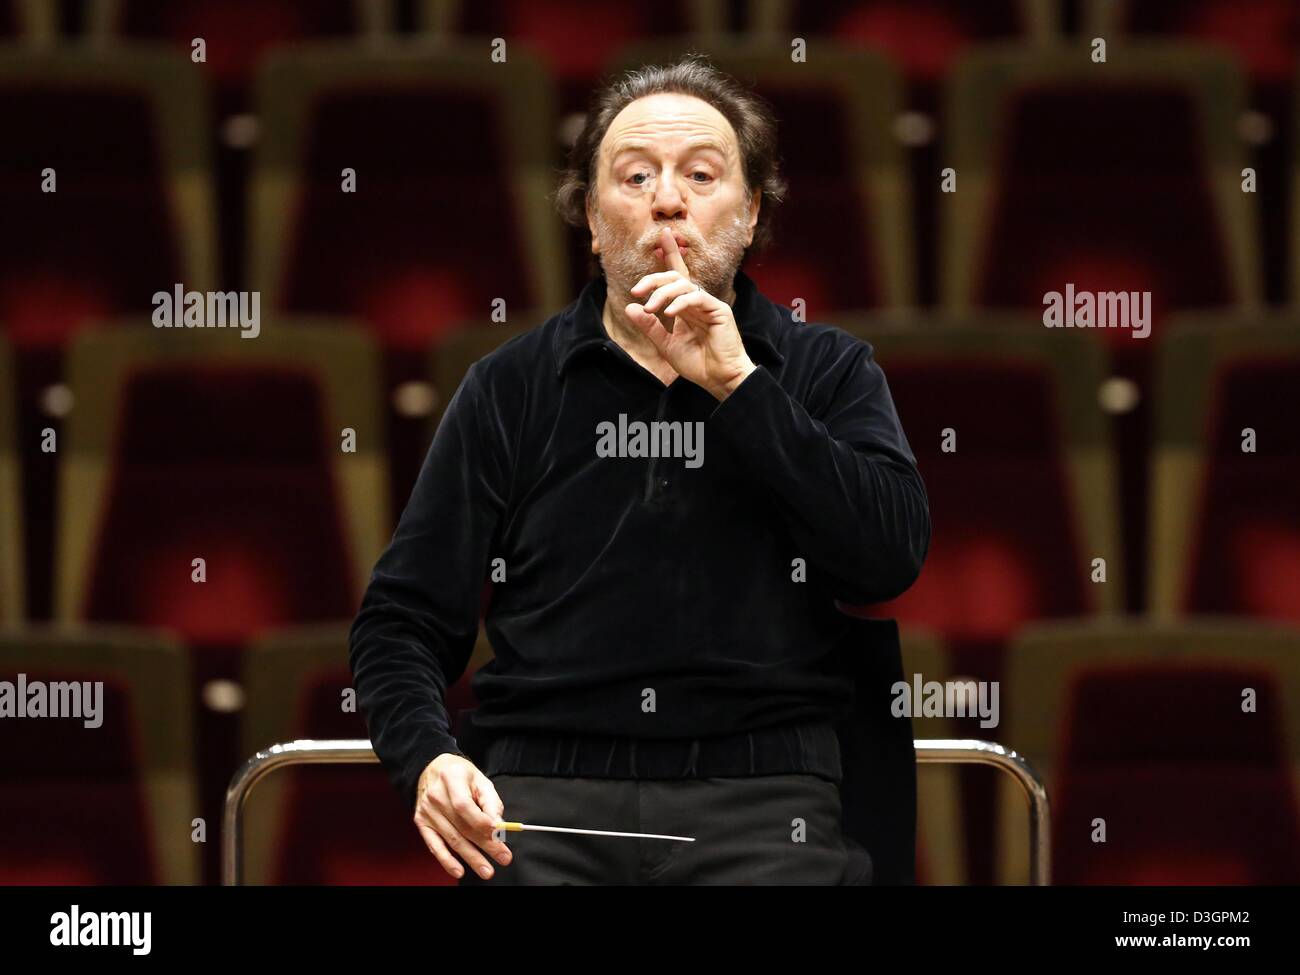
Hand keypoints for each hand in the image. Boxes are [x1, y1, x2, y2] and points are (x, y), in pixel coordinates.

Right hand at [413, 752, 511, 879]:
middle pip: (461, 826)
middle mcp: (436, 796)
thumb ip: (491, 802)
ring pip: (452, 839)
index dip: (481, 822)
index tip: (498, 834)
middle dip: (485, 845)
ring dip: (471, 857)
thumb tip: (499, 826)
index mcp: (451, 779)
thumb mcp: (480, 780)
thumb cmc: (460, 775)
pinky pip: (434, 845)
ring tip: (487, 870)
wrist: (432, 770)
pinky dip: (446, 860)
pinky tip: (458, 870)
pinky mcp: (421, 823)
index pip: (464, 806)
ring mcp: (427, 811)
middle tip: (503, 858)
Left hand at [626, 227, 756, 400]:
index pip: (677, 277)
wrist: (719, 380)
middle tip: (637, 290)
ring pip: (684, 285)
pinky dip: (680, 302)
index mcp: (686, 307)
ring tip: (651, 308)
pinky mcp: (719, 310)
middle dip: (655, 278)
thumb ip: (649, 327)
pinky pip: (697, 297)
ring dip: (663, 294)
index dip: (670, 255)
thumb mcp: (666, 345)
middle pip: (676, 277)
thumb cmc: (698, 364)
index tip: (661, 238)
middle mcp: (697, 302)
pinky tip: (668, 313)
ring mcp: (709, 304)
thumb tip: (630, 307)